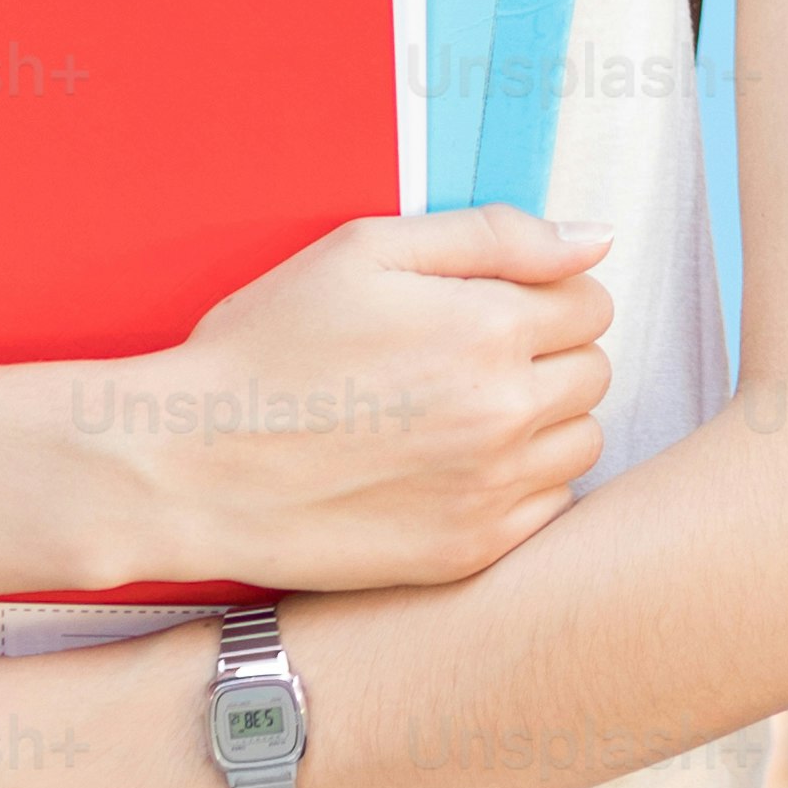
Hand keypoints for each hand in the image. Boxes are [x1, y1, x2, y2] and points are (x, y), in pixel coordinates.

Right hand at [26, 206, 615, 593]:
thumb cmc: (269, 345)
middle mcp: (506, 413)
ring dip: (544, 422)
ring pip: (582, 442)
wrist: (190, 464)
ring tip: (461, 414)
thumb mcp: (367, 249)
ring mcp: (491, 490)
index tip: (485, 308)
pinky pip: (549, 509)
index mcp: (489, 326)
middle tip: (465, 359)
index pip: (591, 301)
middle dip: (547, 355)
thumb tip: (597, 239)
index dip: (541, 295)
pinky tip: (455, 470)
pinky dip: (520, 487)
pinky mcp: (468, 551)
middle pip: (594, 371)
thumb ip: (496, 235)